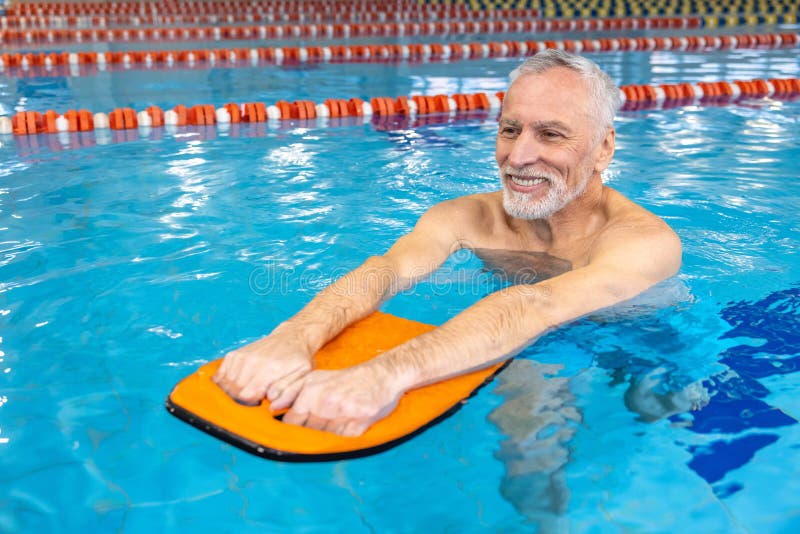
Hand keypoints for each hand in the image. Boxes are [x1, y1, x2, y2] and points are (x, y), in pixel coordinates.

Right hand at [212, 328, 311, 405]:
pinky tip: (237, 384)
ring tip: (247, 390)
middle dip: (241, 400)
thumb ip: (289, 392)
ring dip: (232, 392)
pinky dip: (224, 383)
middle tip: (254, 397)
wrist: (291, 337)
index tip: (259, 401)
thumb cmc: (298, 359)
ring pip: (224, 385)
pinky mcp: (234, 355)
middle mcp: (252, 362)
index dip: (250, 404)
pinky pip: (219, 375)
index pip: (246, 396)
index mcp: (270, 369)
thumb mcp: (303, 376)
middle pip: (233, 392)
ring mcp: (241, 357)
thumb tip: (272, 406)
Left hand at [281, 362, 404, 436]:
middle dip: (314, 425)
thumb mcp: (316, 378)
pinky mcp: (358, 423)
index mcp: (312, 389)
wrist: (382, 375)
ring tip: (339, 414)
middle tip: (327, 414)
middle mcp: (325, 401)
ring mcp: (342, 413)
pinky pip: (343, 437)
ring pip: (324, 434)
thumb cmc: (346, 379)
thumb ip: (291, 390)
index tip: (303, 420)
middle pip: (307, 429)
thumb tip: (273, 407)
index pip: (291, 420)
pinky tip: (350, 418)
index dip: (296, 423)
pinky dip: (345, 431)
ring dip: (330, 428)